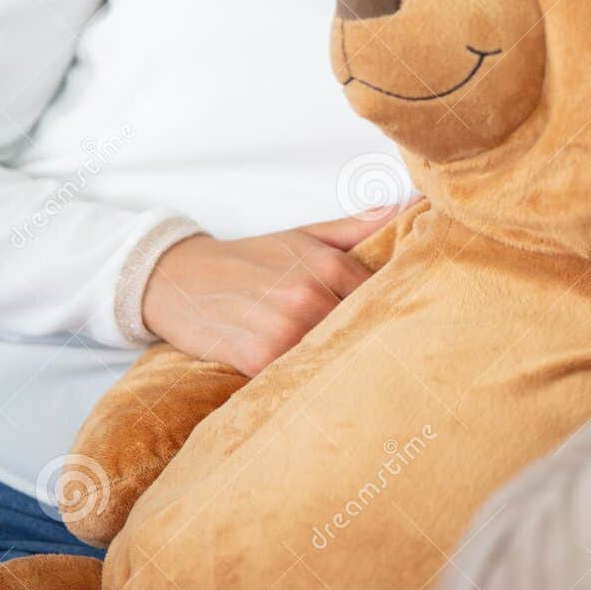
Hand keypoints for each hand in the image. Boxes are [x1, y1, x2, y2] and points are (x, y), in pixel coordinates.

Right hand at [141, 208, 404, 376]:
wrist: (177, 279)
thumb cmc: (249, 258)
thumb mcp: (303, 235)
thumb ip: (358, 226)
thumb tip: (413, 204)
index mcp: (327, 264)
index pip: (384, 296)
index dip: (396, 313)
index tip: (410, 325)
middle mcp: (309, 296)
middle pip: (364, 331)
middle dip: (375, 344)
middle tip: (393, 361)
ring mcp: (284, 330)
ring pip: (335, 357)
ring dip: (345, 367)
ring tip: (361, 379)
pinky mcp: (259, 360)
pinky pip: (299, 378)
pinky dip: (308, 382)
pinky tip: (317, 386)